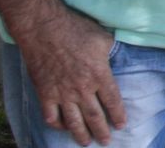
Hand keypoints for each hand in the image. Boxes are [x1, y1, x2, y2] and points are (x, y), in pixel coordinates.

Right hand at [11, 2, 125, 145]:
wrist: (43, 28)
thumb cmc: (75, 29)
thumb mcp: (102, 38)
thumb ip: (110, 53)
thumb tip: (113, 57)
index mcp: (100, 75)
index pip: (113, 101)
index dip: (118, 115)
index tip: (121, 125)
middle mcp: (82, 88)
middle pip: (95, 116)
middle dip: (102, 131)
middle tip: (107, 141)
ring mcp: (62, 93)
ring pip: (74, 121)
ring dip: (81, 134)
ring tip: (87, 143)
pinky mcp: (44, 93)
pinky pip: (51, 116)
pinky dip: (57, 124)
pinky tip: (63, 126)